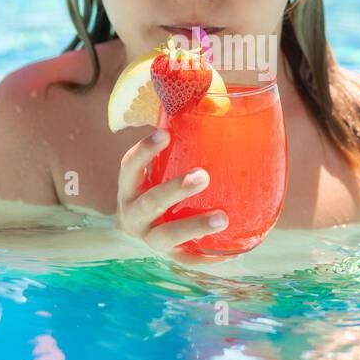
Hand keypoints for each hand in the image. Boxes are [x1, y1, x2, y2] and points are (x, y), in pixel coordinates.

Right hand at [117, 128, 227, 260]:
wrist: (145, 231)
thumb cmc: (161, 185)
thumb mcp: (160, 167)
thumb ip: (180, 141)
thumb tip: (217, 100)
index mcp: (129, 188)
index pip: (130, 167)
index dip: (144, 151)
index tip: (166, 134)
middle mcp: (133, 215)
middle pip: (150, 203)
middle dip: (175, 190)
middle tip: (203, 175)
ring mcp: (149, 239)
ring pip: (166, 236)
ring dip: (194, 226)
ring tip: (223, 218)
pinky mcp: (168, 258)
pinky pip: (187, 260)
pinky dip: (206, 256)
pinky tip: (231, 252)